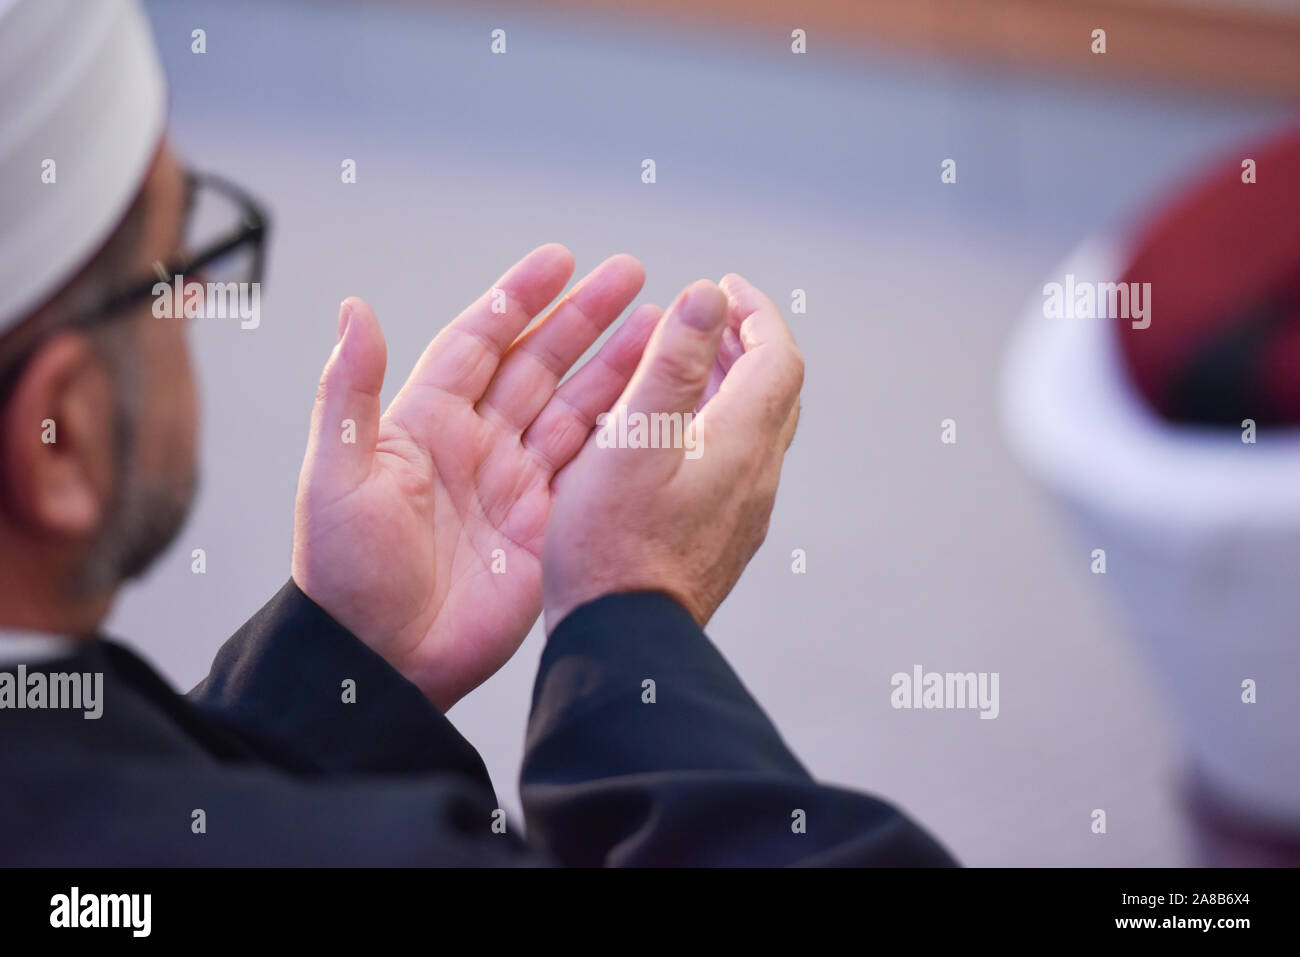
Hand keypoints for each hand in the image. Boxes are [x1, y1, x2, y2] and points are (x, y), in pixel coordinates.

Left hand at [291, 244, 659, 709]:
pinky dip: (625, 435)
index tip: (561, 260)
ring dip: (617, 368)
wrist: (382, 661)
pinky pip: (593, 469)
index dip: (520, 298)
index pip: (481, 341)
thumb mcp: (336, 475)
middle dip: (587, 319)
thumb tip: (354, 308)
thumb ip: (350, 393)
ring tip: (666, 330)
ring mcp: (517, 484)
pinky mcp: (547, 526)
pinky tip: (660, 404)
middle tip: (635, 278)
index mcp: (426, 421)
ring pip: (576, 409)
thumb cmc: (346, 572)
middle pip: (540, 365)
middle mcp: (478, 443)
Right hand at [542, 274, 802, 632]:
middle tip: (709, 318)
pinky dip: (718, 425)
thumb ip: (672, 363)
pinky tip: (673, 434)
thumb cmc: (613, 543)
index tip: (724, 287)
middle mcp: (758, 476)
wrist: (624, 638)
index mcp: (743, 442)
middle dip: (747, 343)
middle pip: (775, 390)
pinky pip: (738, 462)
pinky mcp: (725, 537)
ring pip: (757, 428)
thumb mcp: (633, 438)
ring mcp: (745, 511)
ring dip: (732, 384)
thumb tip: (709, 296)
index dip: (755, 313)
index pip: (777, 357)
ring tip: (687, 363)